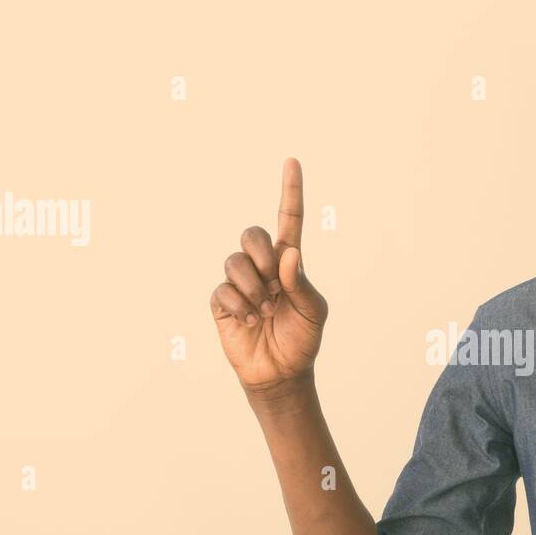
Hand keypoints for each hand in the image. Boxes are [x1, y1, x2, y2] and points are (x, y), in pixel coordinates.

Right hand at [210, 157, 327, 393]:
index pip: (288, 220)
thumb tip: (287, 253)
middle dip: (261, 255)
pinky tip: (251, 321)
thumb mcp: (314, 312)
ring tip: (265, 311)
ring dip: (253, 288)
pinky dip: (240, 306)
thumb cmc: (302, 339)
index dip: (290, 191)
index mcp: (288, 263)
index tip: (292, 161)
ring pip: (234, 262)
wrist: (281, 373)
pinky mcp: (222, 302)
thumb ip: (302, 283)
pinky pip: (223, 290)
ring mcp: (239, 283)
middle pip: (251, 234)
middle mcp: (262, 267)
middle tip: (274, 284)